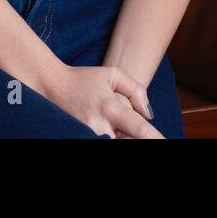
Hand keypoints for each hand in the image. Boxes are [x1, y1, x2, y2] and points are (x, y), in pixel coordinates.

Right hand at [46, 65, 161, 138]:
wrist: (51, 85)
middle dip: (133, 132)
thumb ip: (135, 90)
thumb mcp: (112, 75)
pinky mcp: (79, 138)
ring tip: (106, 115)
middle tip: (119, 116)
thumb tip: (147, 113)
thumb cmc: (83, 79)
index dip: (155, 138)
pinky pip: (104, 140)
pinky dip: (110, 134)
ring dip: (120, 133)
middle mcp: (100, 126)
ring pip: (117, 141)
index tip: (165, 143)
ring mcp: (89, 135)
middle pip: (129, 139)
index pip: (140, 130)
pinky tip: (105, 124)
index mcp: (110, 108)